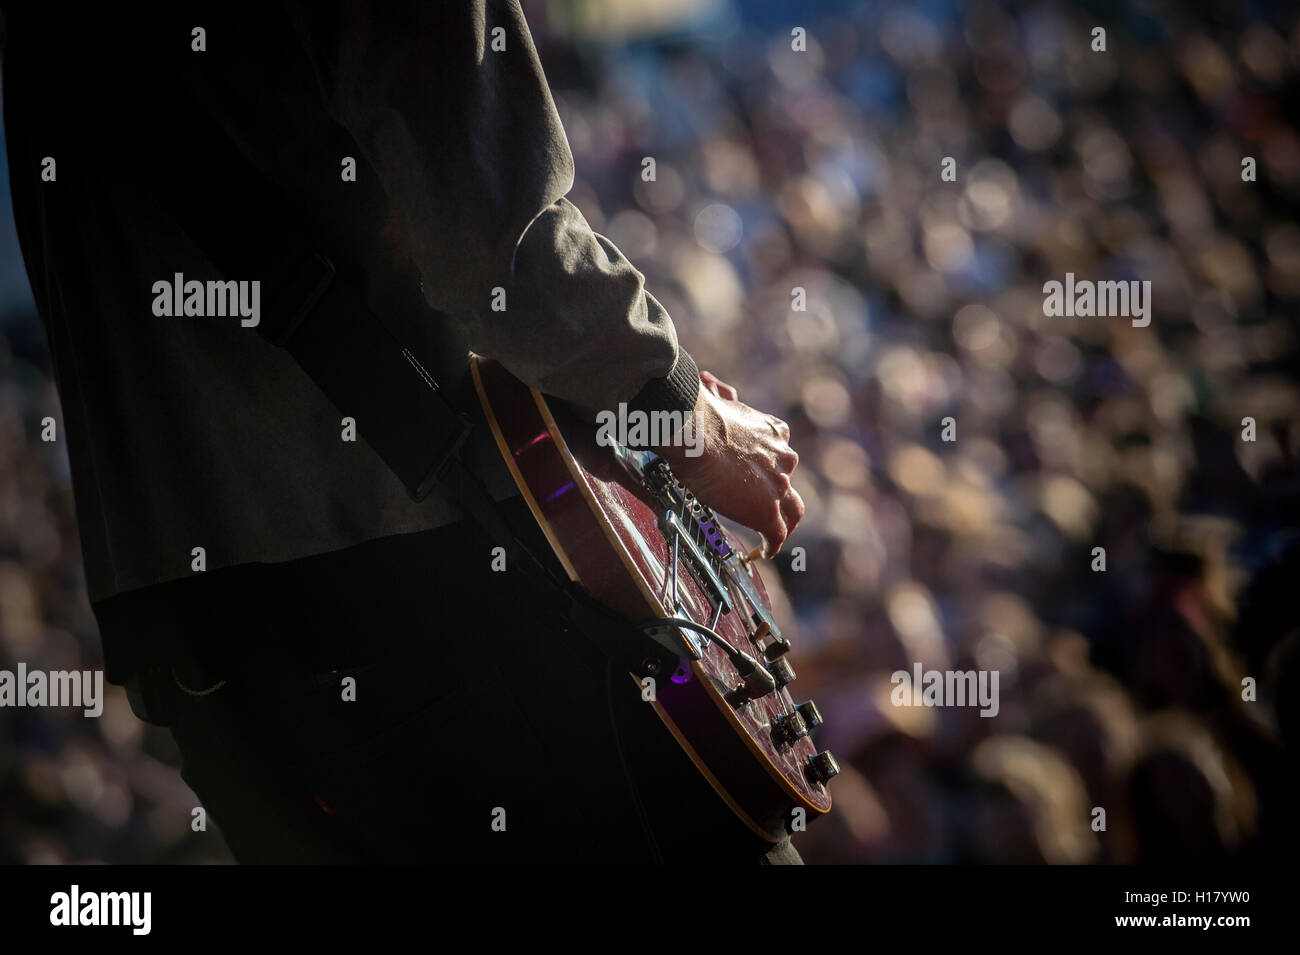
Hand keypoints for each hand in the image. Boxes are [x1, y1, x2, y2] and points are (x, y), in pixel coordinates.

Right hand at [656, 372, 803, 557]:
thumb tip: (707, 381)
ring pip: (791, 510)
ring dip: (782, 521)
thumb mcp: (716, 397)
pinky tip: (764, 551)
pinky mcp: (768, 512)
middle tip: (763, 503)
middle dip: (778, 492)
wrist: (698, 432)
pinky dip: (771, 544)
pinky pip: (776, 535)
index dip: (769, 464)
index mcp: (772, 432)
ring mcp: (778, 486)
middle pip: (788, 481)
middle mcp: (781, 458)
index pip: (779, 451)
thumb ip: (718, 395)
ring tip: (773, 534)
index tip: (757, 472)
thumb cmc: (699, 414)